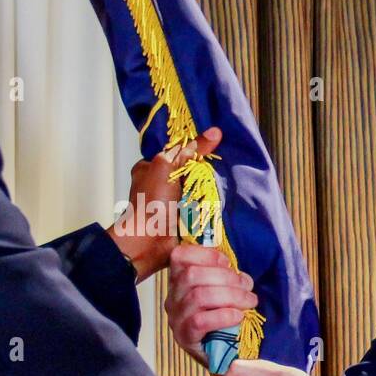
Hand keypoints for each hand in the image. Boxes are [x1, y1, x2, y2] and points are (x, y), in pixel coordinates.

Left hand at [108, 127, 221, 282]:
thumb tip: (214, 132)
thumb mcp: (167, 167)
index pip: (174, 152)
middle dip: (203, 170)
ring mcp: (171, 203)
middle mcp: (158, 185)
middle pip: (187, 171)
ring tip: (227, 182)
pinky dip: (210, 206)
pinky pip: (200, 208)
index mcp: (148, 168)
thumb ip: (189, 150)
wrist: (149, 243)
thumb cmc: (150, 203)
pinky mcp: (182, 219)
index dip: (192, 148)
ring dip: (208, 190)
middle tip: (222, 166)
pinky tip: (223, 200)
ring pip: (196, 190)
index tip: (214, 145)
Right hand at [164, 244, 256, 366]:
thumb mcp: (222, 293)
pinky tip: (238, 316)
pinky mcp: (184, 338)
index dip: (207, 254)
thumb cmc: (223, 320)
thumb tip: (242, 277)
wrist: (222, 356)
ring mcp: (176, 318)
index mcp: (178, 281)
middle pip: (192, 275)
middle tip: (247, 287)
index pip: (180, 256)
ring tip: (249, 302)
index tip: (228, 264)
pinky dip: (223, 316)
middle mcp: (172, 298)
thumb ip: (226, 278)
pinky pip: (200, 321)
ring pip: (198, 296)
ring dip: (231, 295)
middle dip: (226, 277)